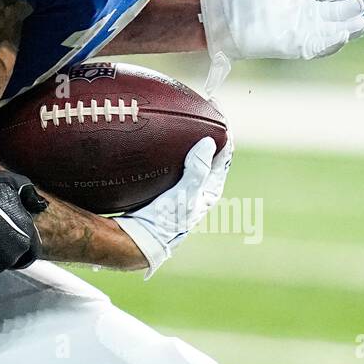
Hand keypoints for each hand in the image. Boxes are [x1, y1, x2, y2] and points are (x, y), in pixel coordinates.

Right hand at [115, 137, 230, 277]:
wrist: (140, 238)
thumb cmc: (166, 218)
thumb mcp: (185, 193)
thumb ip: (197, 169)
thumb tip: (209, 143)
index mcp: (208, 194)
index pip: (220, 164)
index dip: (223, 146)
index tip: (222, 127)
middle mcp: (197, 195)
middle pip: (206, 165)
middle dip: (207, 146)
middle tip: (203, 126)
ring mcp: (180, 195)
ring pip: (189, 168)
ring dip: (189, 152)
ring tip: (184, 134)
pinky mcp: (164, 195)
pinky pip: (173, 171)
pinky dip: (173, 160)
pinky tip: (161, 152)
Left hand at [199, 0, 363, 61]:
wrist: (221, 16)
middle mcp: (302, 12)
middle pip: (336, 11)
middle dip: (352, 8)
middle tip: (363, 3)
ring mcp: (300, 30)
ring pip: (333, 30)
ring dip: (350, 28)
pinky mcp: (294, 46)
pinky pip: (318, 46)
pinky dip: (332, 43)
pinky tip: (344, 35)